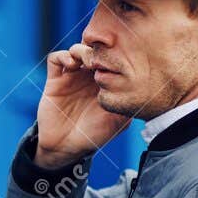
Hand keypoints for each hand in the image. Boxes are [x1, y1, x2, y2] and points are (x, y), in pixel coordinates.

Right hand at [34, 44, 131, 167]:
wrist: (65, 148)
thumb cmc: (93, 136)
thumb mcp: (119, 121)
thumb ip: (128, 103)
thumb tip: (143, 86)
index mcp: (106, 82)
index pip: (111, 58)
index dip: (115, 53)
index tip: (118, 59)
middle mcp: (89, 77)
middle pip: (94, 49)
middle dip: (98, 49)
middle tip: (101, 58)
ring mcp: (71, 77)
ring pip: (76, 49)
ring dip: (81, 50)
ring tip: (87, 61)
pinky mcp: (55, 81)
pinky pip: (55, 59)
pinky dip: (63, 56)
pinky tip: (71, 64)